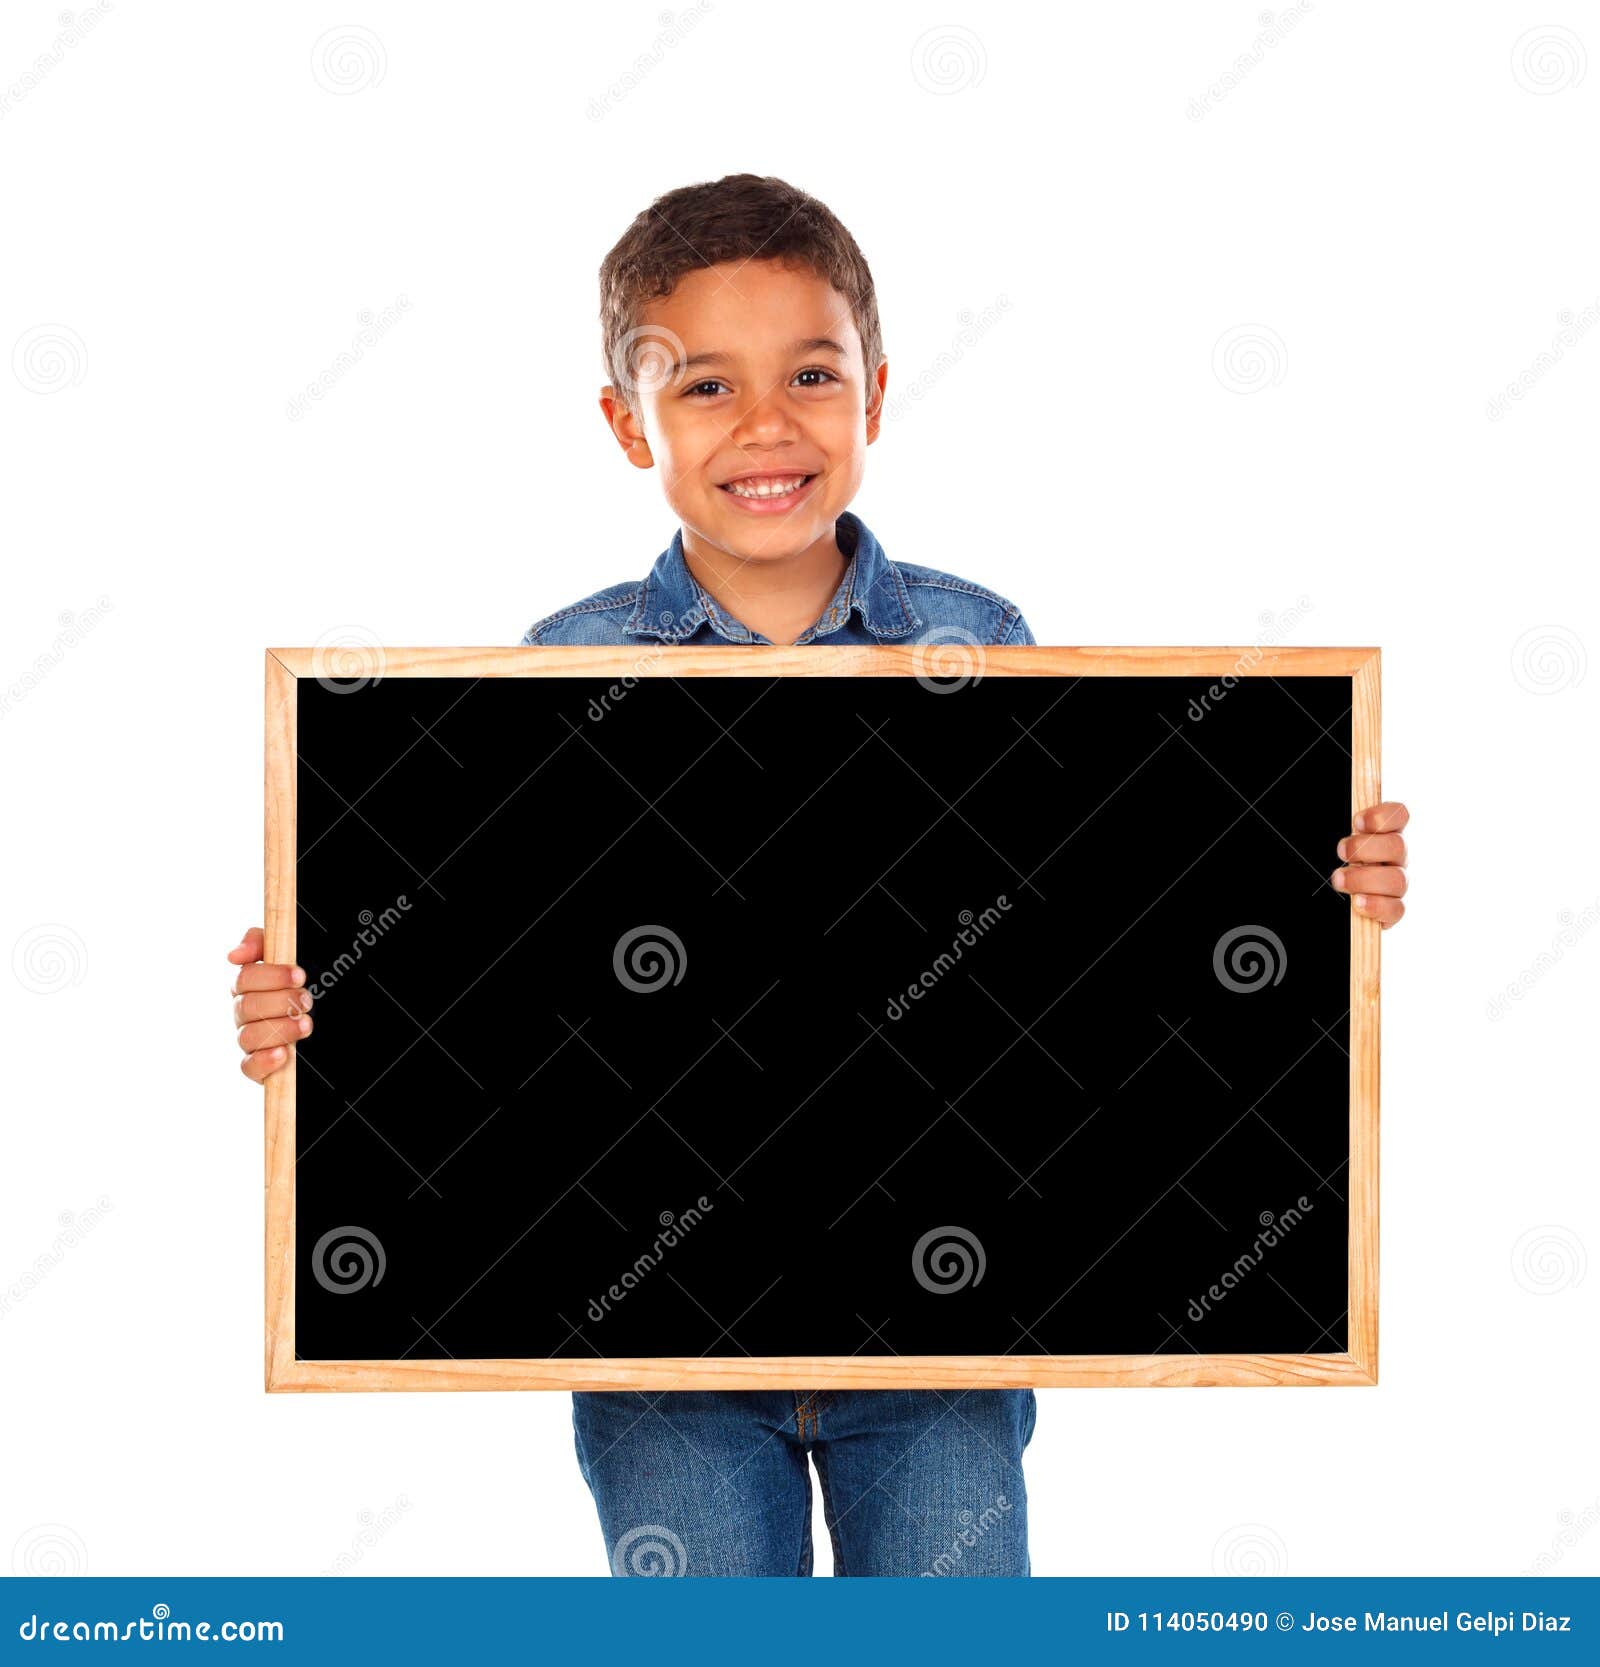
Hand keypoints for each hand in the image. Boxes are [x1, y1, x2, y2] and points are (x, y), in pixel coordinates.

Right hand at [228, 926, 310, 1081]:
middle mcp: (245, 1013)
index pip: (244, 978)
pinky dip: (264, 1060)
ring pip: (248, 1036)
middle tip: (306, 1000)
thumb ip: (262, 944)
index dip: (271, 976)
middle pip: (246, 1007)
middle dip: (280, 1002)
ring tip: (305, 1025)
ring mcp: (251, 1040)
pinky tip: (284, 1054)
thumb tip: (234, 955)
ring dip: (279, 1029)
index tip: (299, 975)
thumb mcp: (292, 959)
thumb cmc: (304, 987)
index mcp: (250, 986)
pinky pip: (248, 1066)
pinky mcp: (258, 1066)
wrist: (332, 1022)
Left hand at [1331, 802, 1408, 927]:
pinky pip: (1396, 909)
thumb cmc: (1324, 861)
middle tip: (1340, 851)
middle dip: (1366, 848)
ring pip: (1398, 879)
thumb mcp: (1324, 836)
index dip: (1382, 816)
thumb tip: (1325, 796)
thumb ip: (1334, 820)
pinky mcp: (1391, 908)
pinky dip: (1377, 906)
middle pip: (1398, 846)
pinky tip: (1357, 903)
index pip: (1398, 815)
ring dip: (1365, 879)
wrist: (1321, 895)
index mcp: (1382, 833)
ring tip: (1338, 879)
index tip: (1356, 822)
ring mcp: (1395, 883)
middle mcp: (1394, 857)